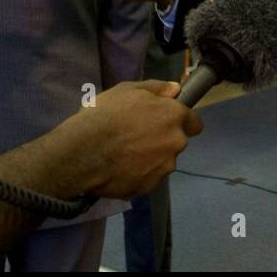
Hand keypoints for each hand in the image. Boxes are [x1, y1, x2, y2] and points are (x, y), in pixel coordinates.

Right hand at [57, 80, 202, 198]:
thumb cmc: (104, 115)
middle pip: (176, 142)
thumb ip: (156, 88)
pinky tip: (119, 168)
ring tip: (125, 154)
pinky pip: (148, 178)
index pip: (194, 123)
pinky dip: (138, 174)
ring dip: (151, 158)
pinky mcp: (148, 187)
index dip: (181, 121)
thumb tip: (175, 89)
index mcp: (173, 117)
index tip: (166, 121)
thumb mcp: (127, 90)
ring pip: (163, 162)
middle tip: (137, 136)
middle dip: (162, 139)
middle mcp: (175, 143)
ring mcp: (163, 168)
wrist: (82, 153)